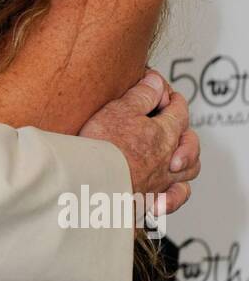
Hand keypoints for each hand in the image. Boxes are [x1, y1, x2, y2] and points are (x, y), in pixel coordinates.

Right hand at [79, 68, 199, 215]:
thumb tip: (156, 81)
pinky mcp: (150, 199)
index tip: (161, 93)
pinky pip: (174, 198)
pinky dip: (175, 195)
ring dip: (187, 162)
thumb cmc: (102, 146)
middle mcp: (168, 158)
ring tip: (176, 157)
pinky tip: (165, 192)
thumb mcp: (120, 109)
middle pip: (190, 142)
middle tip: (171, 123)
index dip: (172, 98)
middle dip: (184, 130)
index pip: (180, 110)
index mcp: (165, 132)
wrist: (89, 181)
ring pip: (189, 171)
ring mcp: (161, 180)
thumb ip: (142, 94)